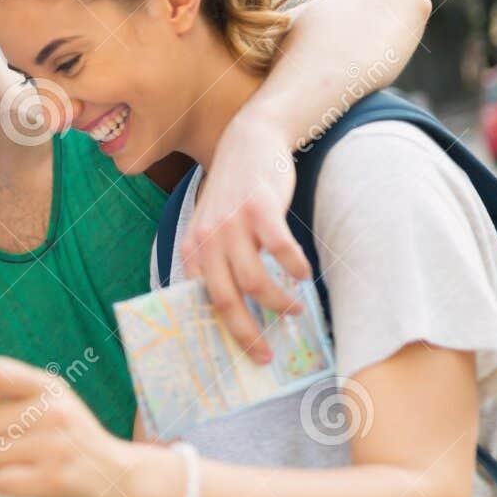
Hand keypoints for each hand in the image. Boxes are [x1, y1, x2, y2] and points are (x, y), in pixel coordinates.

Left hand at [0, 356, 142, 496]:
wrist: (122, 480)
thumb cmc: (71, 442)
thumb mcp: (51, 406)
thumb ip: (10, 397)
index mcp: (47, 386)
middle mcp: (52, 410)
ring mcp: (55, 445)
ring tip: (12, 466)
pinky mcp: (53, 479)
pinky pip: (0, 481)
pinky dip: (4, 485)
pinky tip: (26, 482)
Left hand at [181, 109, 311, 362]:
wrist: (249, 142)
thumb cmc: (236, 194)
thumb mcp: (215, 228)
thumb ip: (218, 262)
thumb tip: (236, 308)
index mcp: (194, 249)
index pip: (203, 301)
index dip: (222, 330)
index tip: (240, 352)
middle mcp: (207, 239)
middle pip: (225, 299)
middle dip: (246, 333)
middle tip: (265, 354)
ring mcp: (232, 223)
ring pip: (254, 281)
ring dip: (278, 303)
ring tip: (295, 310)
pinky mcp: (259, 208)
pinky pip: (280, 249)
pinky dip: (294, 268)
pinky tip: (303, 274)